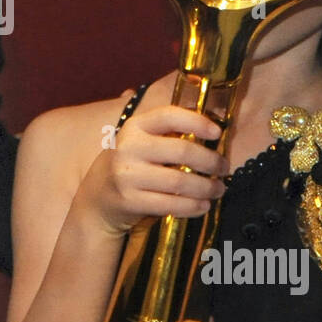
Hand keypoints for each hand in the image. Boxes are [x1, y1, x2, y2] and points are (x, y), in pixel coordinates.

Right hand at [73, 102, 228, 237]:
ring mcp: (127, 175)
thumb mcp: (140, 142)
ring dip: (206, 187)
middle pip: (181, 151)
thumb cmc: (130, 166)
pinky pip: (170, 204)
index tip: (217, 133)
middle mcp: (128, 148)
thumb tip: (211, 123)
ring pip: (180, 181)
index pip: (168, 116)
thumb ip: (167, 132)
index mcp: (134, 127)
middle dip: (210, 161)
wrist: (97, 199)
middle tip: (224, 168)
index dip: (196, 121)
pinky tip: (203, 205)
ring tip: (218, 189)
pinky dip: (192, 206)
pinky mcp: (130, 200)